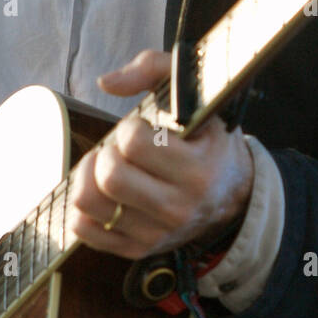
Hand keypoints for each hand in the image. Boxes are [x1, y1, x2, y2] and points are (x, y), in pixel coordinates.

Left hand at [67, 50, 253, 259]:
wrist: (234, 193)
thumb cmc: (207, 139)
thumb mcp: (195, 95)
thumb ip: (153, 68)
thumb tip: (106, 82)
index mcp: (197, 170)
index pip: (135, 144)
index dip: (129, 128)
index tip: (143, 129)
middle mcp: (179, 208)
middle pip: (110, 176)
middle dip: (106, 153)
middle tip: (121, 149)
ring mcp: (157, 233)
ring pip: (90, 203)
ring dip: (88, 176)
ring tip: (107, 166)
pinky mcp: (138, 249)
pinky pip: (86, 231)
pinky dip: (84, 207)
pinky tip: (102, 191)